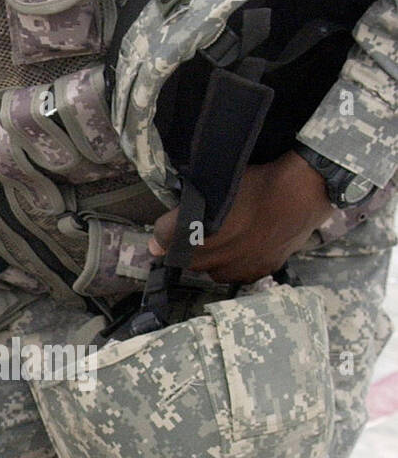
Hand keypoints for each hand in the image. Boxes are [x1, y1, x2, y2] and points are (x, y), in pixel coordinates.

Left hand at [149, 151, 333, 284]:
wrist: (302, 191)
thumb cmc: (257, 182)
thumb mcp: (217, 187)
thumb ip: (186, 212)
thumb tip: (155, 242)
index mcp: (201, 229)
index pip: (166, 238)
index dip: (163, 235)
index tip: (165, 232)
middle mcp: (219, 253)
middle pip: (188, 261)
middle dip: (186, 250)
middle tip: (194, 237)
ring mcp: (241, 264)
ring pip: (213, 272)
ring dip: (209, 261)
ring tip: (218, 245)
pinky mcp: (262, 269)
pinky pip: (239, 275)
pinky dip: (234, 266)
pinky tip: (239, 253)